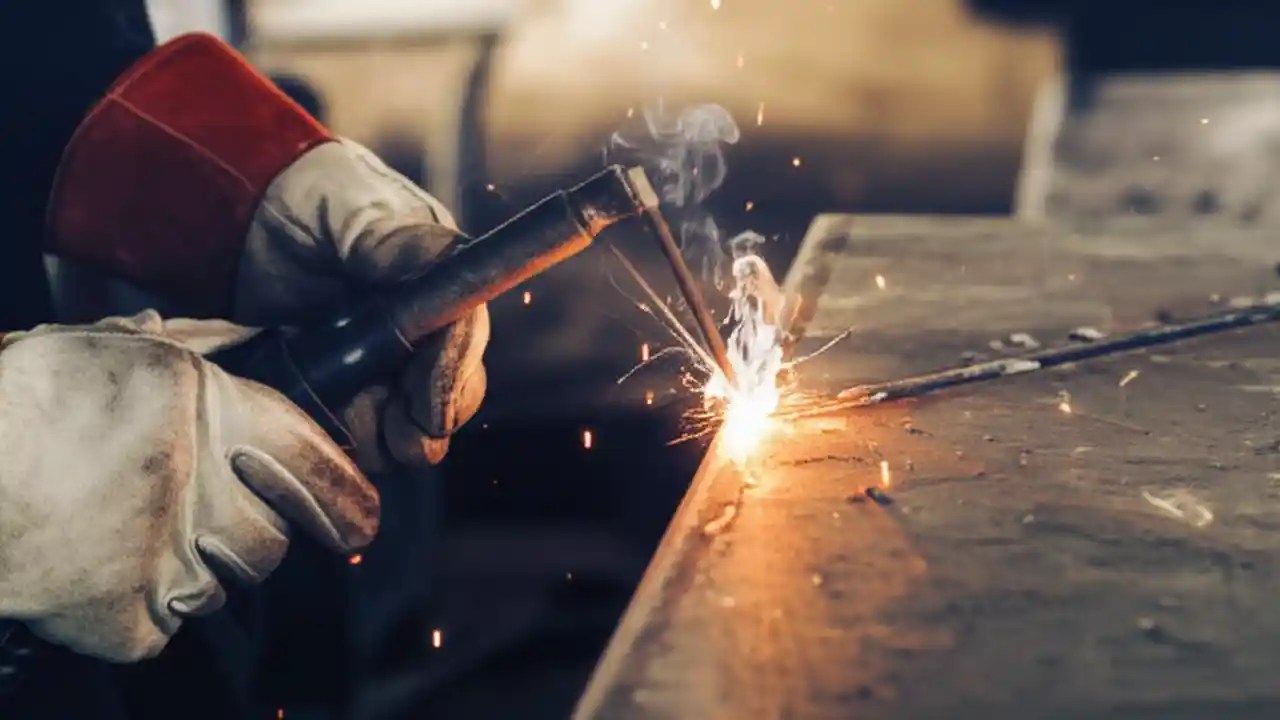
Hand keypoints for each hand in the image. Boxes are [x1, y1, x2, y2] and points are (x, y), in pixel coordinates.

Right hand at [0, 311, 377, 661]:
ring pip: (226, 585)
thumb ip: (188, 343)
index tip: (358, 515)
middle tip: (230, 523)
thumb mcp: (103, 347)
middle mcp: (195, 480)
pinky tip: (103, 572)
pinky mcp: (121, 614)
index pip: (315, 461)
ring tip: (140, 535)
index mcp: (204, 407)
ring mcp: (160, 554)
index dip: (346, 494)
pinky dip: (140, 610)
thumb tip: (245, 337)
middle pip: (274, 537)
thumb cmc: (14, 404)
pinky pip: (164, 627)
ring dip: (200, 569)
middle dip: (260, 535)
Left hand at [233, 138, 487, 469]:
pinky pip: (363, 431)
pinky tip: (328, 432)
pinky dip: (352, 442)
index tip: (431, 409)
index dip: (454, 376)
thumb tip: (444, 258)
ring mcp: (383, 359)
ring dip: (390, 438)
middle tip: (402, 437)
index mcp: (435, 276)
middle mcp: (421, 322)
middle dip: (429, 421)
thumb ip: (393, 239)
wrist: (232, 217)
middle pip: (451, 389)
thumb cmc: (299, 196)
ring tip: (354, 428)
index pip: (465, 334)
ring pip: (412, 421)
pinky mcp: (345, 387)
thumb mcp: (345, 207)